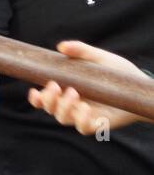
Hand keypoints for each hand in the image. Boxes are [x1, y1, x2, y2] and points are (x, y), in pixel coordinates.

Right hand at [28, 41, 146, 133]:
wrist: (141, 88)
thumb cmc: (118, 75)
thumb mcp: (100, 59)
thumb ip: (82, 52)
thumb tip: (61, 46)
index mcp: (68, 92)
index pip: (45, 99)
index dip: (37, 98)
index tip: (34, 91)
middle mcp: (72, 106)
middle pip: (51, 109)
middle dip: (49, 100)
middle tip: (55, 87)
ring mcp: (83, 117)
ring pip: (63, 119)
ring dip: (64, 108)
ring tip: (74, 94)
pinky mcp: (97, 124)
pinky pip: (83, 128)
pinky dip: (81, 120)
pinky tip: (86, 109)